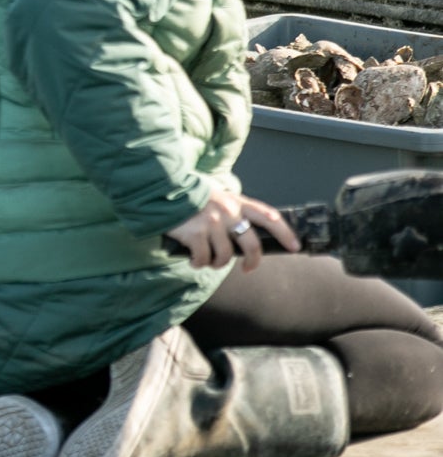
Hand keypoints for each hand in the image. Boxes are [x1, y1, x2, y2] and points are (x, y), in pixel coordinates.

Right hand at [166, 190, 300, 272]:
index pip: (269, 217)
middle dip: (253, 261)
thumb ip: (233, 209)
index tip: (294, 246)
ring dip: (217, 263)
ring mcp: (212, 223)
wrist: (162, 188)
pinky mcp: (195, 233)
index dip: (285, 233)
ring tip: (209, 260)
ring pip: (225, 256)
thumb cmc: (190, 195)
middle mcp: (228, 212)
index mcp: (237, 202)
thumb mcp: (218, 196)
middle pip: (251, 244)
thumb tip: (245, 233)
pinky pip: (203, 258)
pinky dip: (198, 263)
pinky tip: (194, 260)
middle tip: (249, 268)